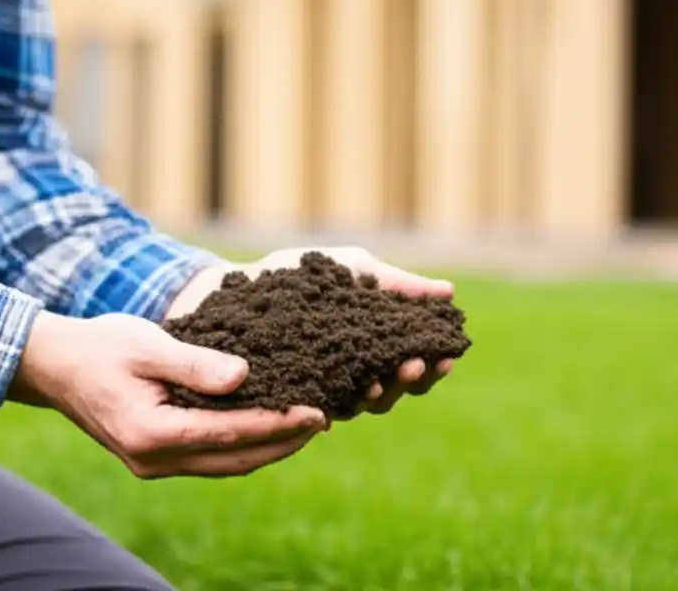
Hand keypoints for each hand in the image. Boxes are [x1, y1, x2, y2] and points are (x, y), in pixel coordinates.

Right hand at [11, 312, 326, 478]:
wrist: (54, 366)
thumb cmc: (100, 346)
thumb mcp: (148, 345)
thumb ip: (196, 363)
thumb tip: (246, 376)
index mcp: (152, 433)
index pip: (231, 434)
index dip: (278, 424)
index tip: (316, 411)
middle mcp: (154, 460)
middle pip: (235, 461)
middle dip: (282, 443)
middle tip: (323, 420)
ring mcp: (152, 465)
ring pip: (224, 466)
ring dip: (266, 449)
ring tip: (304, 426)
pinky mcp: (154, 458)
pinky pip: (208, 459)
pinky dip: (241, 446)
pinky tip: (265, 426)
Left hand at [167, 247, 456, 417]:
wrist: (230, 285)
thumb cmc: (293, 275)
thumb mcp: (346, 267)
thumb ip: (392, 282)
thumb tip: (447, 291)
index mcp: (373, 344)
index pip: (414, 364)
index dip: (434, 363)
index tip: (446, 353)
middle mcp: (352, 373)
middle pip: (395, 391)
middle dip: (410, 380)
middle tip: (412, 365)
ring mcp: (321, 389)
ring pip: (360, 406)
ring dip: (377, 396)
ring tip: (378, 383)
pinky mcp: (288, 400)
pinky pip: (315, 410)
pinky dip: (329, 405)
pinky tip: (335, 397)